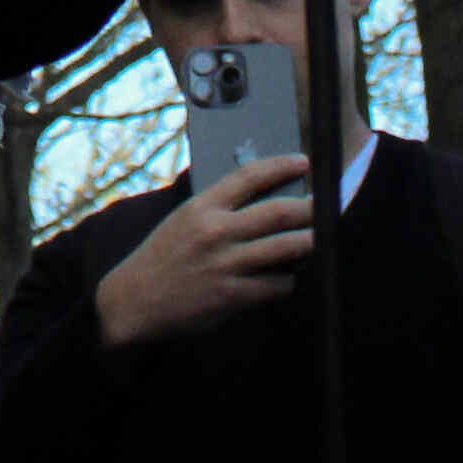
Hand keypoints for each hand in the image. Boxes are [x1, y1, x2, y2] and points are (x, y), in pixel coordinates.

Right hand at [89, 157, 314, 347]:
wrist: (134, 299)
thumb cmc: (163, 256)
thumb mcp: (184, 220)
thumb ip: (219, 208)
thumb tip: (265, 198)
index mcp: (202, 207)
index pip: (249, 176)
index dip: (281, 166)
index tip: (304, 162)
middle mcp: (215, 232)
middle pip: (278, 212)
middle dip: (310, 208)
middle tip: (327, 204)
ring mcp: (225, 264)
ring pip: (286, 248)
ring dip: (310, 243)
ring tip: (320, 238)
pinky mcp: (231, 296)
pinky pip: (276, 284)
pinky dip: (287, 279)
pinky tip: (286, 277)